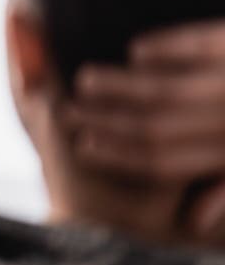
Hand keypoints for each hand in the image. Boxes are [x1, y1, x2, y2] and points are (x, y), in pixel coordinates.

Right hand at [63, 21, 224, 235]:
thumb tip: (192, 220)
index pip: (163, 160)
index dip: (119, 153)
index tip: (83, 144)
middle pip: (154, 125)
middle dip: (105, 119)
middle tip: (67, 108)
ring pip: (165, 87)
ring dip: (120, 85)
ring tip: (86, 78)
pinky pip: (197, 43)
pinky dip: (164, 47)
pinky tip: (136, 48)